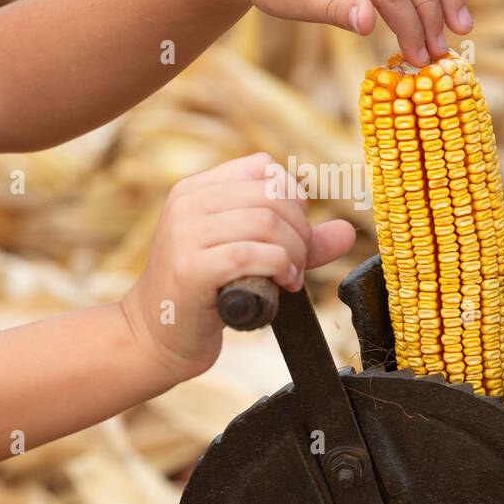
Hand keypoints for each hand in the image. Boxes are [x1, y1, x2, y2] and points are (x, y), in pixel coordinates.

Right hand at [119, 153, 354, 385]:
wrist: (155, 337)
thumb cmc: (206, 295)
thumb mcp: (251, 257)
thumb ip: (297, 241)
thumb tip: (348, 232)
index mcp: (197, 189)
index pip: (263, 166)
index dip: (292, 196)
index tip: (295, 232)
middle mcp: (187, 202)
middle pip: (271, 193)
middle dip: (300, 229)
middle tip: (297, 262)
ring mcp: (184, 233)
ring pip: (265, 222)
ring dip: (293, 252)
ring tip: (290, 276)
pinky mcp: (189, 268)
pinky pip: (251, 254)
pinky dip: (279, 267)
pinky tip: (282, 285)